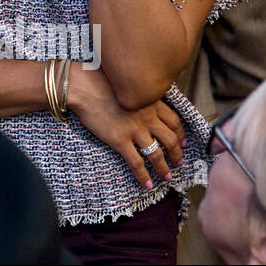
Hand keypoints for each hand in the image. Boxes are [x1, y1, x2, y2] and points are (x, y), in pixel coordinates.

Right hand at [67, 65, 184, 188]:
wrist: (83, 87)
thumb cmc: (100, 81)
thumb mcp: (128, 85)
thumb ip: (139, 95)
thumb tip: (142, 102)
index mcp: (150, 102)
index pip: (174, 121)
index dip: (181, 135)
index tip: (183, 143)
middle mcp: (147, 117)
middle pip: (170, 140)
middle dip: (177, 154)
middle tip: (179, 163)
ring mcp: (135, 130)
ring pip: (156, 154)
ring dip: (163, 168)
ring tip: (166, 177)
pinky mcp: (120, 140)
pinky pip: (136, 163)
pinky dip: (144, 176)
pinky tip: (147, 184)